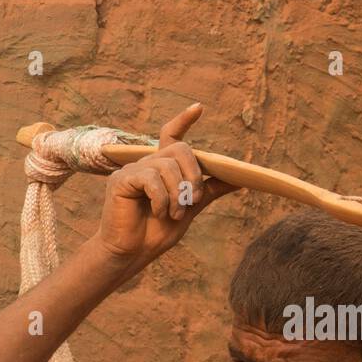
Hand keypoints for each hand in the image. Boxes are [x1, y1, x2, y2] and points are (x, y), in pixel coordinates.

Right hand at [95, 104, 234, 267]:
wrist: (132, 253)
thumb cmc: (157, 232)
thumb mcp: (191, 208)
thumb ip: (210, 190)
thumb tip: (239, 179)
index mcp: (162, 168)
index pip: (171, 135)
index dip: (184, 120)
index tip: (199, 108)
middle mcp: (148, 164)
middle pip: (180, 150)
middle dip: (193, 176)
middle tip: (192, 201)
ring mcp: (133, 170)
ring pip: (168, 167)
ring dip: (178, 195)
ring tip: (174, 214)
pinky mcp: (121, 180)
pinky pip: (151, 179)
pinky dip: (161, 199)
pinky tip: (159, 213)